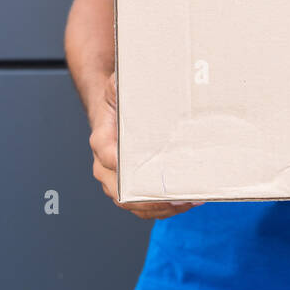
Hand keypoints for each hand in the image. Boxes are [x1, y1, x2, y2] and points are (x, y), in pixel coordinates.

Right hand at [90, 70, 202, 218]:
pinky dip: (163, 208)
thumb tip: (143, 81)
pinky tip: (186, 201)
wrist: (115, 112)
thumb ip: (125, 85)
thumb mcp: (120, 85)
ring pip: (132, 203)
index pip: (105, 152)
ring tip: (187, 201)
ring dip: (160, 207)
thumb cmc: (120, 100)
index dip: (120, 162)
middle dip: (148, 195)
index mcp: (102, 137)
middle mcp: (105, 164)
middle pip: (119, 189)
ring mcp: (116, 179)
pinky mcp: (131, 187)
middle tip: (175, 194)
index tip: (140, 168)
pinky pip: (143, 205)